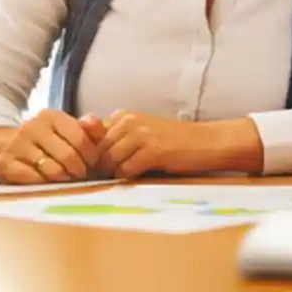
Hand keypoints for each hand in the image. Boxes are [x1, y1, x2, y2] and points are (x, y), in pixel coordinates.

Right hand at [0, 110, 106, 183]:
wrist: (4, 146)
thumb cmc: (45, 140)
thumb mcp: (67, 129)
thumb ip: (88, 129)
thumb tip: (98, 123)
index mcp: (52, 116)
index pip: (80, 137)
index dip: (91, 154)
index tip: (93, 163)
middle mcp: (33, 127)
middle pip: (68, 155)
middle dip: (80, 170)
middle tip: (82, 175)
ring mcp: (19, 145)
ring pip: (53, 170)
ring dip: (65, 179)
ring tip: (68, 179)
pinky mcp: (7, 164)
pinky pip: (35, 180)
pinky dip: (47, 184)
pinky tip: (50, 182)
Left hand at [97, 111, 257, 178]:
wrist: (205, 142)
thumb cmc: (172, 143)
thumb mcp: (140, 135)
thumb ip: (114, 140)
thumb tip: (86, 158)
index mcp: (124, 115)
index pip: (91, 138)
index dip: (93, 156)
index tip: (102, 166)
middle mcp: (130, 120)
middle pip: (98, 152)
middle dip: (102, 167)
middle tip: (115, 175)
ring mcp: (141, 134)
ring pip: (110, 162)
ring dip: (115, 174)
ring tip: (131, 173)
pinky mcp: (152, 150)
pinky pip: (126, 170)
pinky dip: (129, 177)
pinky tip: (142, 173)